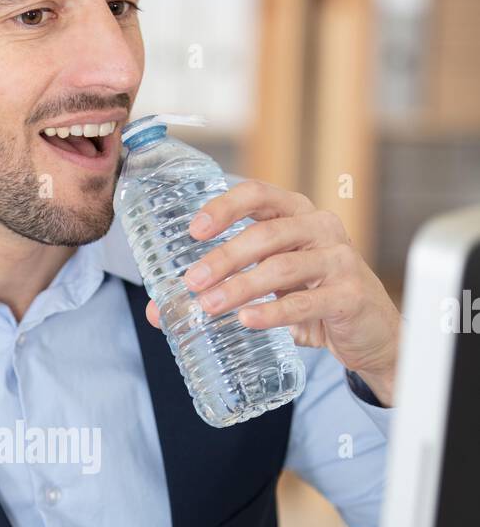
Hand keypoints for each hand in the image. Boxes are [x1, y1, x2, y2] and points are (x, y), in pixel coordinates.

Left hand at [145, 180, 400, 405]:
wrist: (370, 332)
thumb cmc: (313, 300)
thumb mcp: (269, 287)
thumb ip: (225, 289)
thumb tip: (157, 311)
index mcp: (297, 215)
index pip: (258, 194)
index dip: (224, 207)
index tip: (193, 230)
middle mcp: (320, 228)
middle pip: (266, 232)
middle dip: (224, 256)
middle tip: (191, 281)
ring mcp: (339, 260)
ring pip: (283, 267)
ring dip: (241, 286)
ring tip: (208, 306)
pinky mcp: (350, 295)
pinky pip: (306, 302)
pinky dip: (272, 312)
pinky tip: (247, 320)